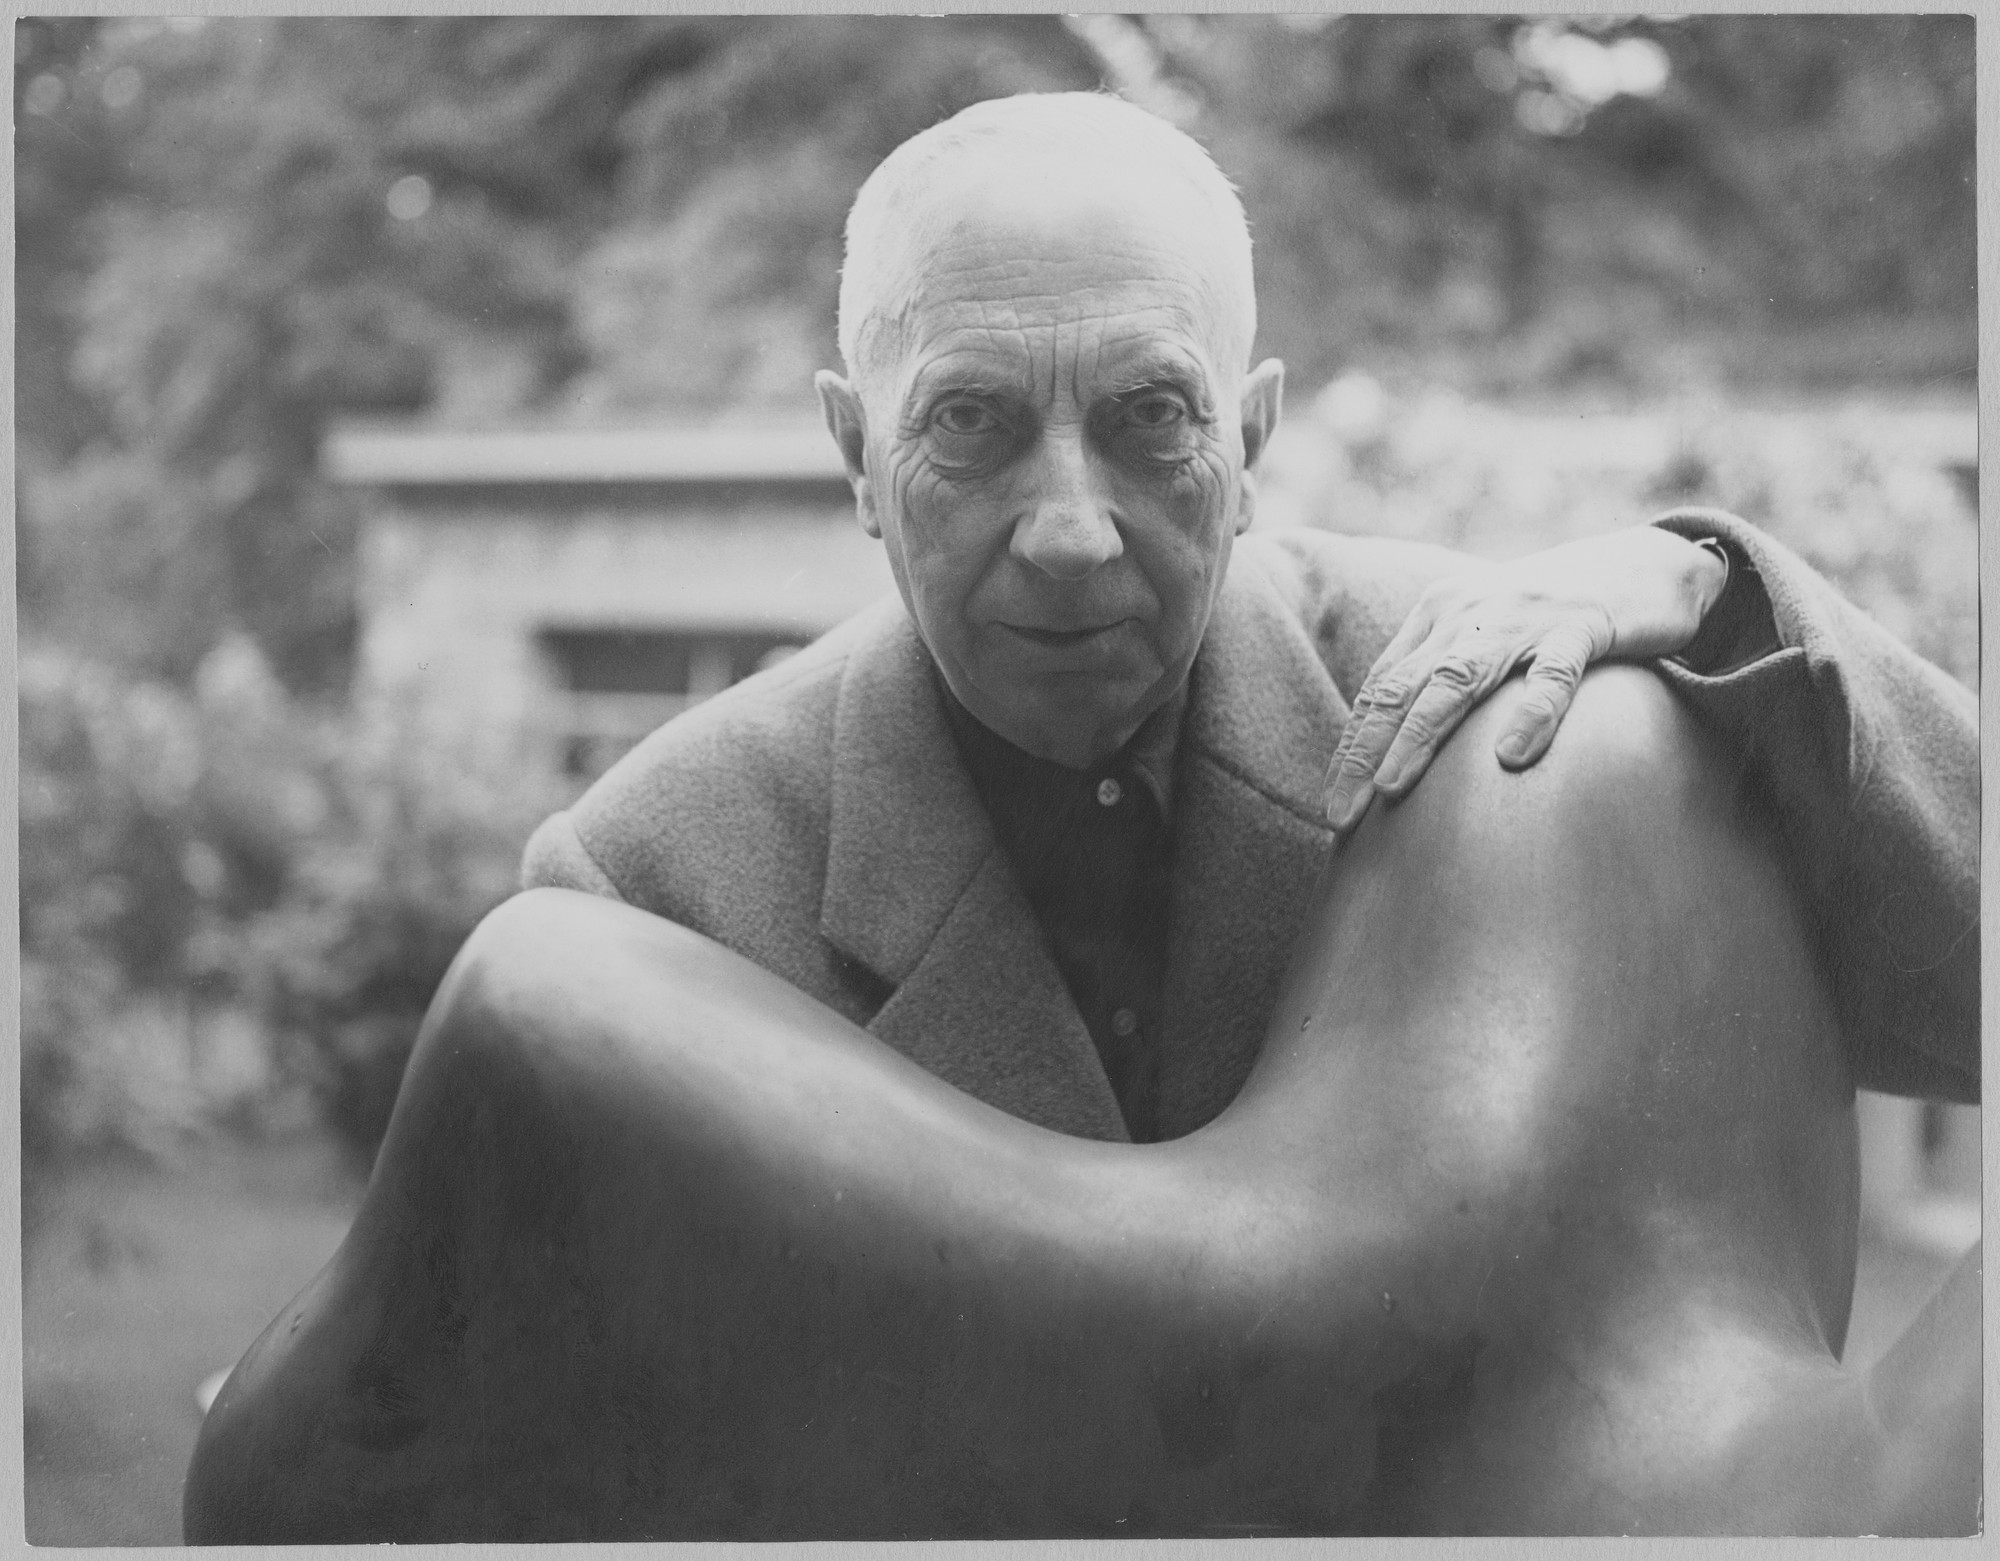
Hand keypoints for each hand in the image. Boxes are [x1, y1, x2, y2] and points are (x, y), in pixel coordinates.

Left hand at [1323, 526, 1727, 831]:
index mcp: (1438, 616)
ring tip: (1391, 787)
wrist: (1645, 562)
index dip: (1352, 747)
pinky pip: (1552, 674)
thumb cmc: (1556, 619)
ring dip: (1418, 735)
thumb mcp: (1490, 640)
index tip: (1335, 803)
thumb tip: (1404, 759)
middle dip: (1364, 753)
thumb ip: (1450, 682)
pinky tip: (1512, 757)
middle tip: (1342, 813)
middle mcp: (1468, 612)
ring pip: (1457, 679)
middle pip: (1400, 688)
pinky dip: (1531, 714)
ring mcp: (1522, 617)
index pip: (1379, 689)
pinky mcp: (1581, 625)